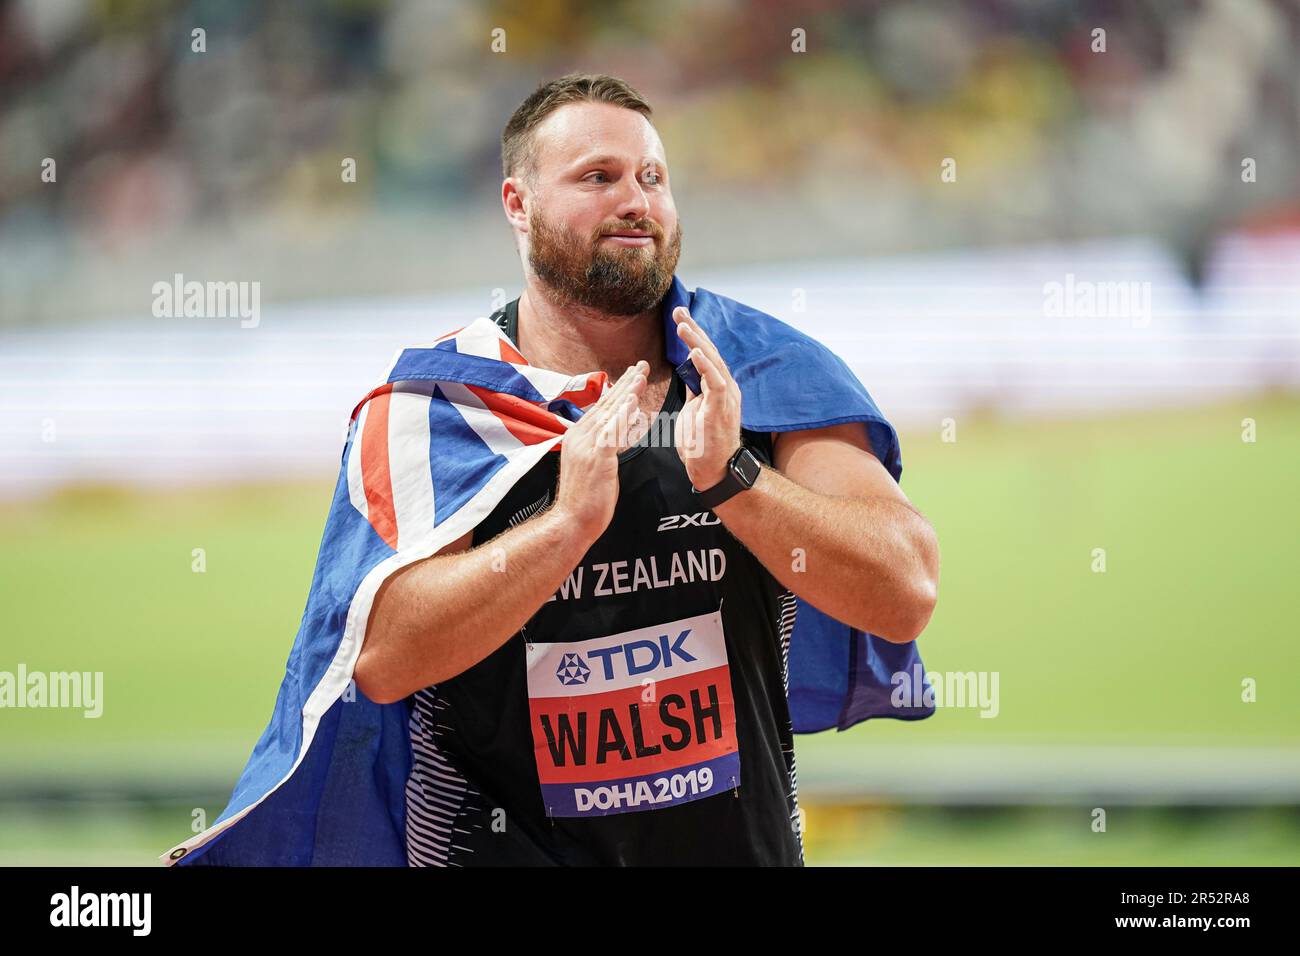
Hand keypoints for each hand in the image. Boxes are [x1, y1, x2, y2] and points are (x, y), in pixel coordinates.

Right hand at [553, 361, 648, 541]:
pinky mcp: (596, 458)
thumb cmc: (585, 499)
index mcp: (577, 437)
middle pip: (606, 404)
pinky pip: (612, 432)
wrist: (571, 522)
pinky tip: (633, 402)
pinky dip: (623, 415)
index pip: (601, 408)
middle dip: (625, 383)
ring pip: (610, 413)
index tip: (631, 375)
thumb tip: (615, 435)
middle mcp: (579, 436)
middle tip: (640, 364)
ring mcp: (586, 446)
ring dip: (627, 392)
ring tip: (641, 375)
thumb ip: (602, 447)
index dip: (618, 390)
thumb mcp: (593, 466)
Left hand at [672, 306, 741, 489]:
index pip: (704, 354)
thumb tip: (688, 373)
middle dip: (694, 330)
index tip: (679, 318)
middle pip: (709, 352)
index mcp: (717, 387)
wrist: (713, 471)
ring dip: (697, 342)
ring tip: (683, 325)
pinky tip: (694, 352)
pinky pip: (715, 383)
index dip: (693, 335)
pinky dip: (705, 366)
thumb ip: (695, 391)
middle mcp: (725, 387)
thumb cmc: (702, 444)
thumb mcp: (694, 411)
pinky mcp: (722, 409)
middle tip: (678, 311)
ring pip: (713, 362)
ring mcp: (726, 397)